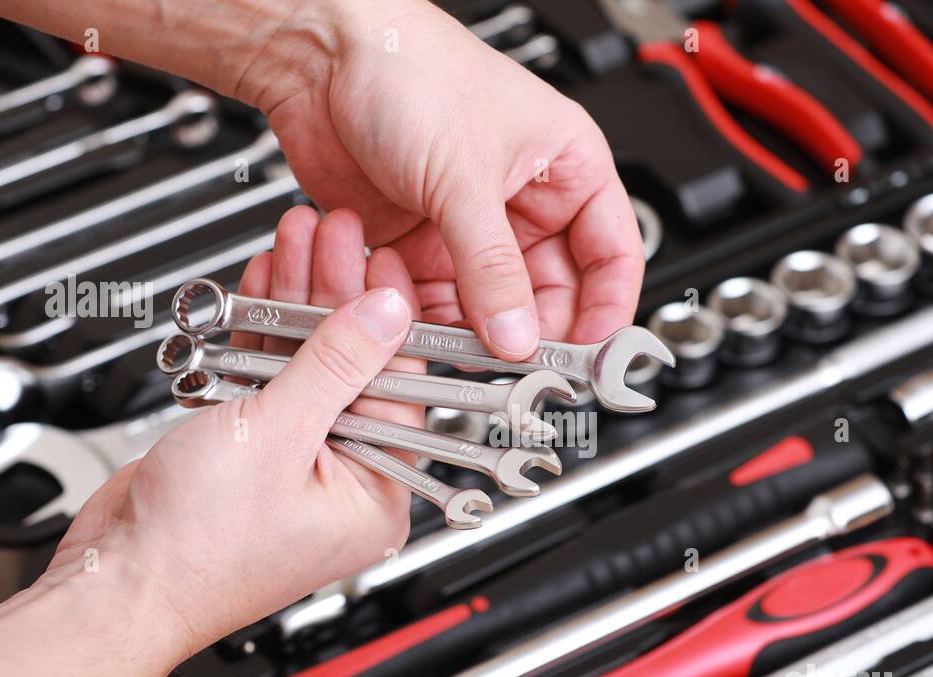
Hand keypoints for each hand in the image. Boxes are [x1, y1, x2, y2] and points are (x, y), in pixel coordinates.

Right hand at [48, 209, 424, 654]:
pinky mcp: (248, 451)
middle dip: (338, 295)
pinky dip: (262, 334)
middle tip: (335, 235)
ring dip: (297, 302)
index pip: (398, 387)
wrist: (116, 582)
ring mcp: (294, 463)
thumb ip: (335, 365)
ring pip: (306, 366)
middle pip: (351, 368)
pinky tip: (265, 283)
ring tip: (299, 241)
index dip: (387, 316)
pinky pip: (266, 381)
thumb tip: (387, 313)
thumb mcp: (279, 436)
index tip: (380, 262)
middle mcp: (343, 480)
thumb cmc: (197, 550)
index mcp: (376, 495)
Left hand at [237, 0, 644, 358]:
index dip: (606, 310)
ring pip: (494, 308)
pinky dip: (431, 322)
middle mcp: (525, 202)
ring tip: (463, 346)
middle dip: (534, 330)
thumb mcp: (464, 176)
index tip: (589, 354)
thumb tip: (518, 335)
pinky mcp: (423, 246)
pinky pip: (440, 305)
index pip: (613, 256)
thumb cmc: (409, 70)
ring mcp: (472, 228)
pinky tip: (422, 324)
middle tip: (519, 361)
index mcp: (567, 167)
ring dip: (478, 333)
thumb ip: (491, 267)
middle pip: (553, 294)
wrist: (319, 59)